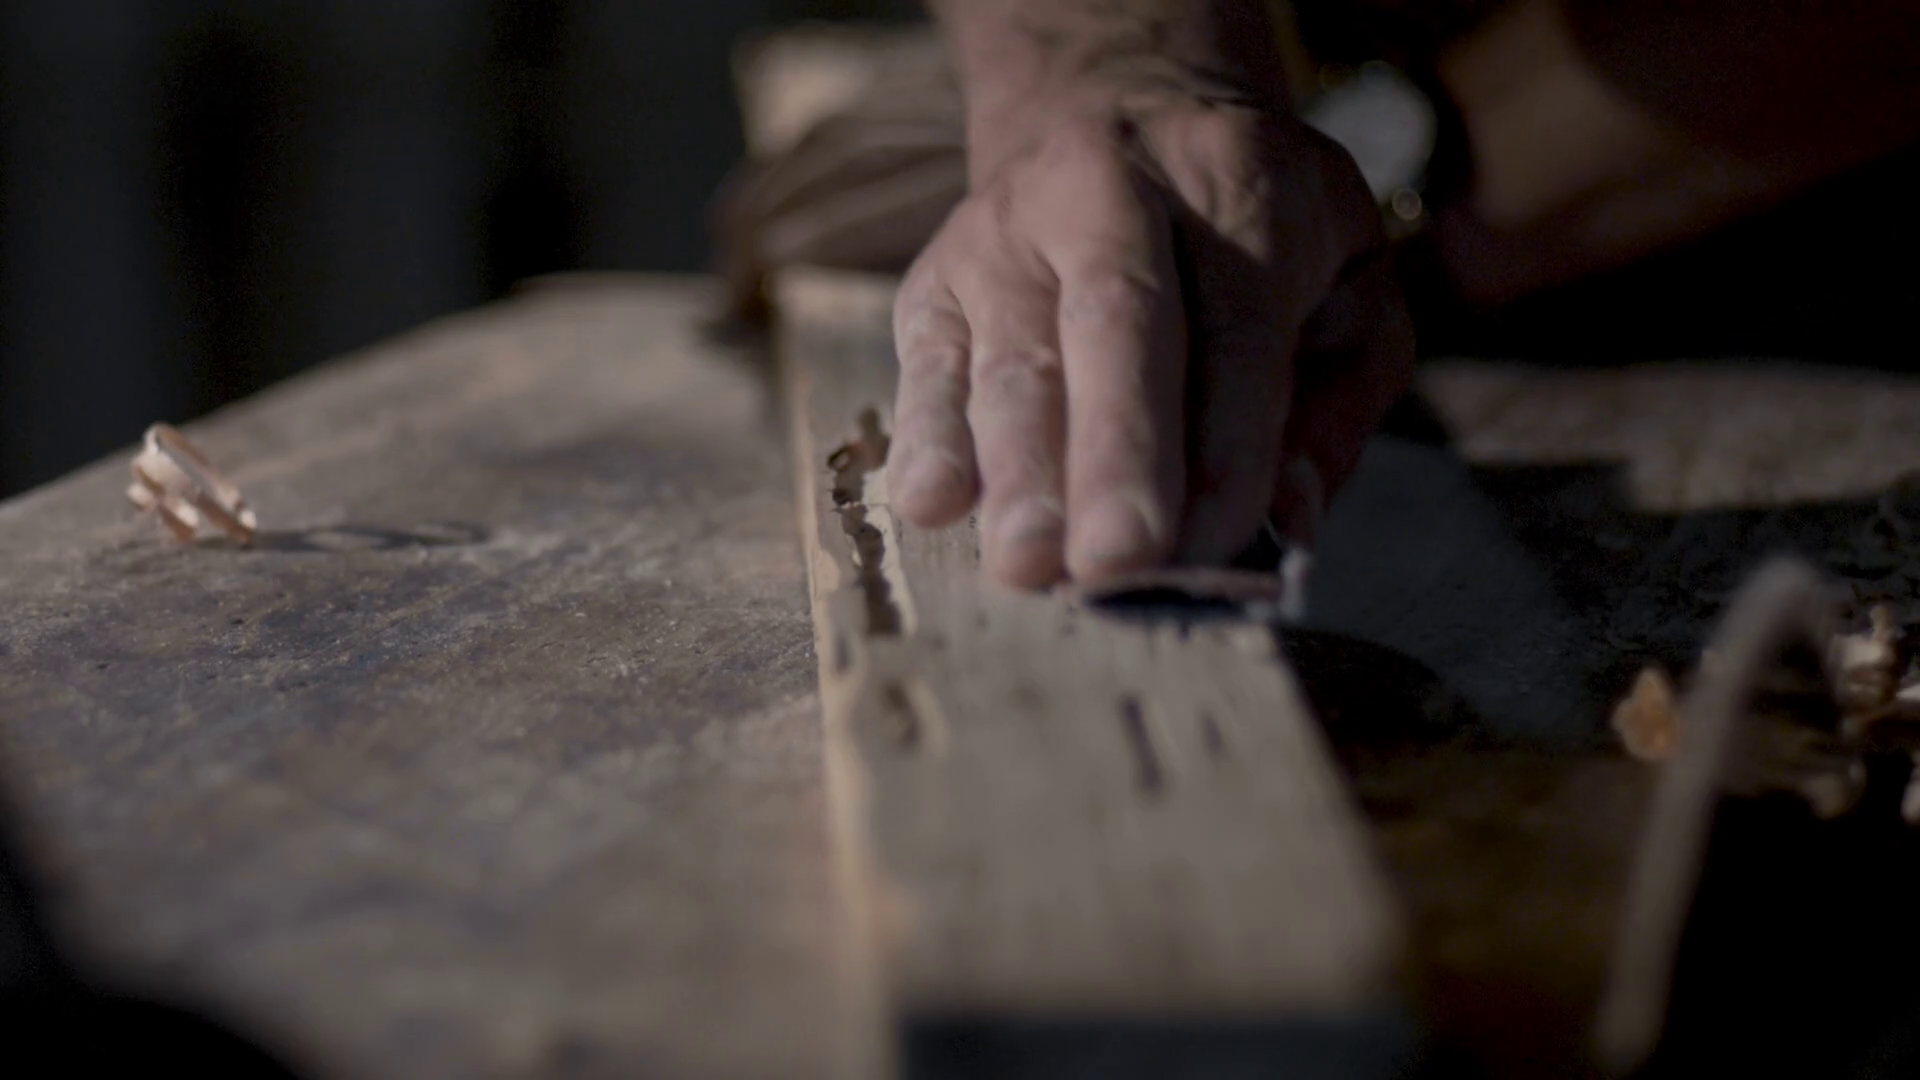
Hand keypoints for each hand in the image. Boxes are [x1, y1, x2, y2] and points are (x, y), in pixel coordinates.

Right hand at [888, 78, 1413, 588]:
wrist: (1110, 108)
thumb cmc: (1249, 232)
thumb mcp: (1346, 280)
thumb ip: (1339, 399)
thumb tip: (1288, 518)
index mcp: (1237, 180)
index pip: (1237, 326)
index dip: (1229, 442)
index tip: (1219, 544)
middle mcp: (1108, 191)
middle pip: (1115, 325)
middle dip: (1116, 451)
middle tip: (1116, 559)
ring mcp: (1005, 235)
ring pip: (1015, 358)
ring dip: (1021, 469)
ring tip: (1029, 564)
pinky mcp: (934, 281)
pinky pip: (929, 366)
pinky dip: (928, 438)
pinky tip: (935, 505)